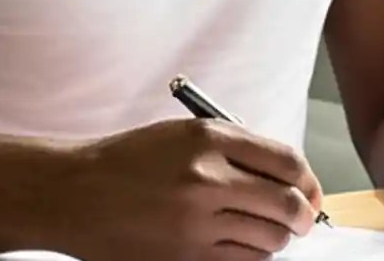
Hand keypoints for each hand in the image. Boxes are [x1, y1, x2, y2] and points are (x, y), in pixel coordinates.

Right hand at [55, 118, 324, 260]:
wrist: (74, 194)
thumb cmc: (128, 162)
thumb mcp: (183, 134)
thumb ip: (235, 148)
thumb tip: (287, 175)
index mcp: (210, 138)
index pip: (287, 161)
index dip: (309, 179)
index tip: (310, 189)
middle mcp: (207, 177)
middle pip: (287, 202)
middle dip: (303, 214)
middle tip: (302, 218)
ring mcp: (196, 220)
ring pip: (269, 238)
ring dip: (276, 237)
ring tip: (266, 231)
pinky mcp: (186, 256)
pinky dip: (252, 256)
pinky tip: (241, 246)